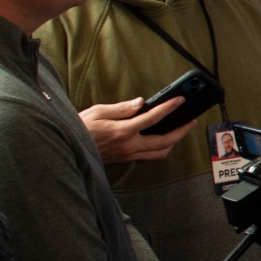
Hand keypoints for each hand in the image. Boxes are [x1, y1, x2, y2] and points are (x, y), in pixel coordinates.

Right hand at [81, 98, 195, 163]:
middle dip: (181, 131)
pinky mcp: (126, 160)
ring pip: (160, 153)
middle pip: (164, 141)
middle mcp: (129, 146)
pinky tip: (163, 139)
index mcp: (123, 131)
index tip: (180, 100)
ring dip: (174, 142)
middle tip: (191, 121)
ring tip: (181, 130)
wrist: (69, 149)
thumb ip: (122, 108)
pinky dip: (161, 148)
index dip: (169, 108)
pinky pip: (149, 156)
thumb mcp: (98, 111)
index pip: (152, 119)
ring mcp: (128, 155)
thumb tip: (141, 103)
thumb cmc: (80, 128)